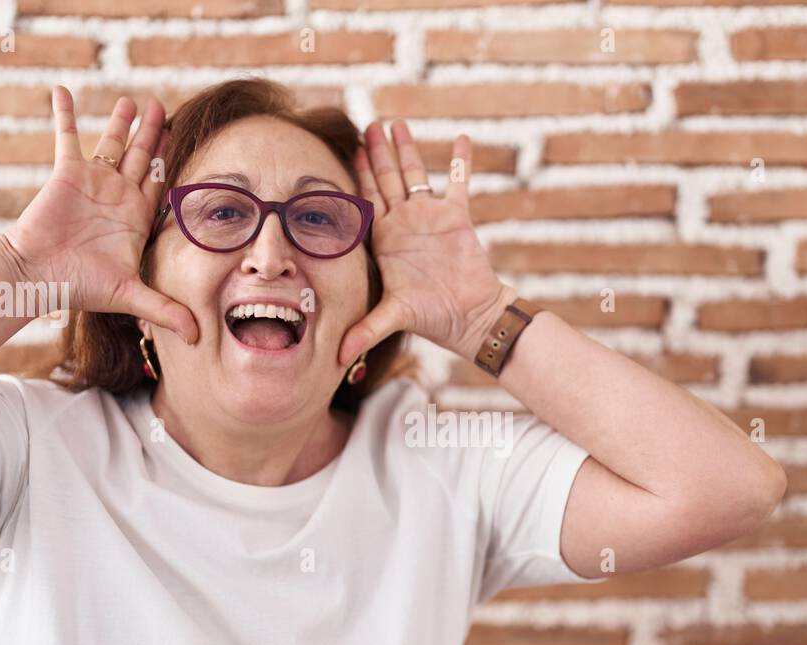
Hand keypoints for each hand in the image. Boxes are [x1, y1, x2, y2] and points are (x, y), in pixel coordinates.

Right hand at [0, 86, 197, 343]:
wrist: (39, 274)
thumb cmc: (82, 286)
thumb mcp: (131, 296)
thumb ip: (166, 311)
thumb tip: (198, 338)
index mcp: (136, 217)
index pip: (162, 186)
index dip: (173, 165)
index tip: (188, 145)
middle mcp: (118, 196)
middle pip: (142, 158)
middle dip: (154, 135)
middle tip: (165, 109)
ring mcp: (93, 182)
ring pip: (112, 144)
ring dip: (122, 122)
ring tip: (133, 100)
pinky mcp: (67, 172)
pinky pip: (67, 136)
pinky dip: (65, 113)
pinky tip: (62, 89)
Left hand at [337, 119, 515, 366]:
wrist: (468, 316)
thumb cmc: (431, 316)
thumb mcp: (393, 318)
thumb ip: (366, 330)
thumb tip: (338, 357)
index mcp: (385, 239)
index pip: (365, 199)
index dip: (357, 174)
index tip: (347, 148)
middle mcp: (404, 223)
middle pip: (387, 179)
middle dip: (377, 152)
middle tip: (367, 123)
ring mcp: (430, 217)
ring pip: (416, 174)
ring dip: (407, 149)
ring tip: (397, 124)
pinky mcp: (457, 217)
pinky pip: (459, 182)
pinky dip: (460, 161)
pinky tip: (460, 139)